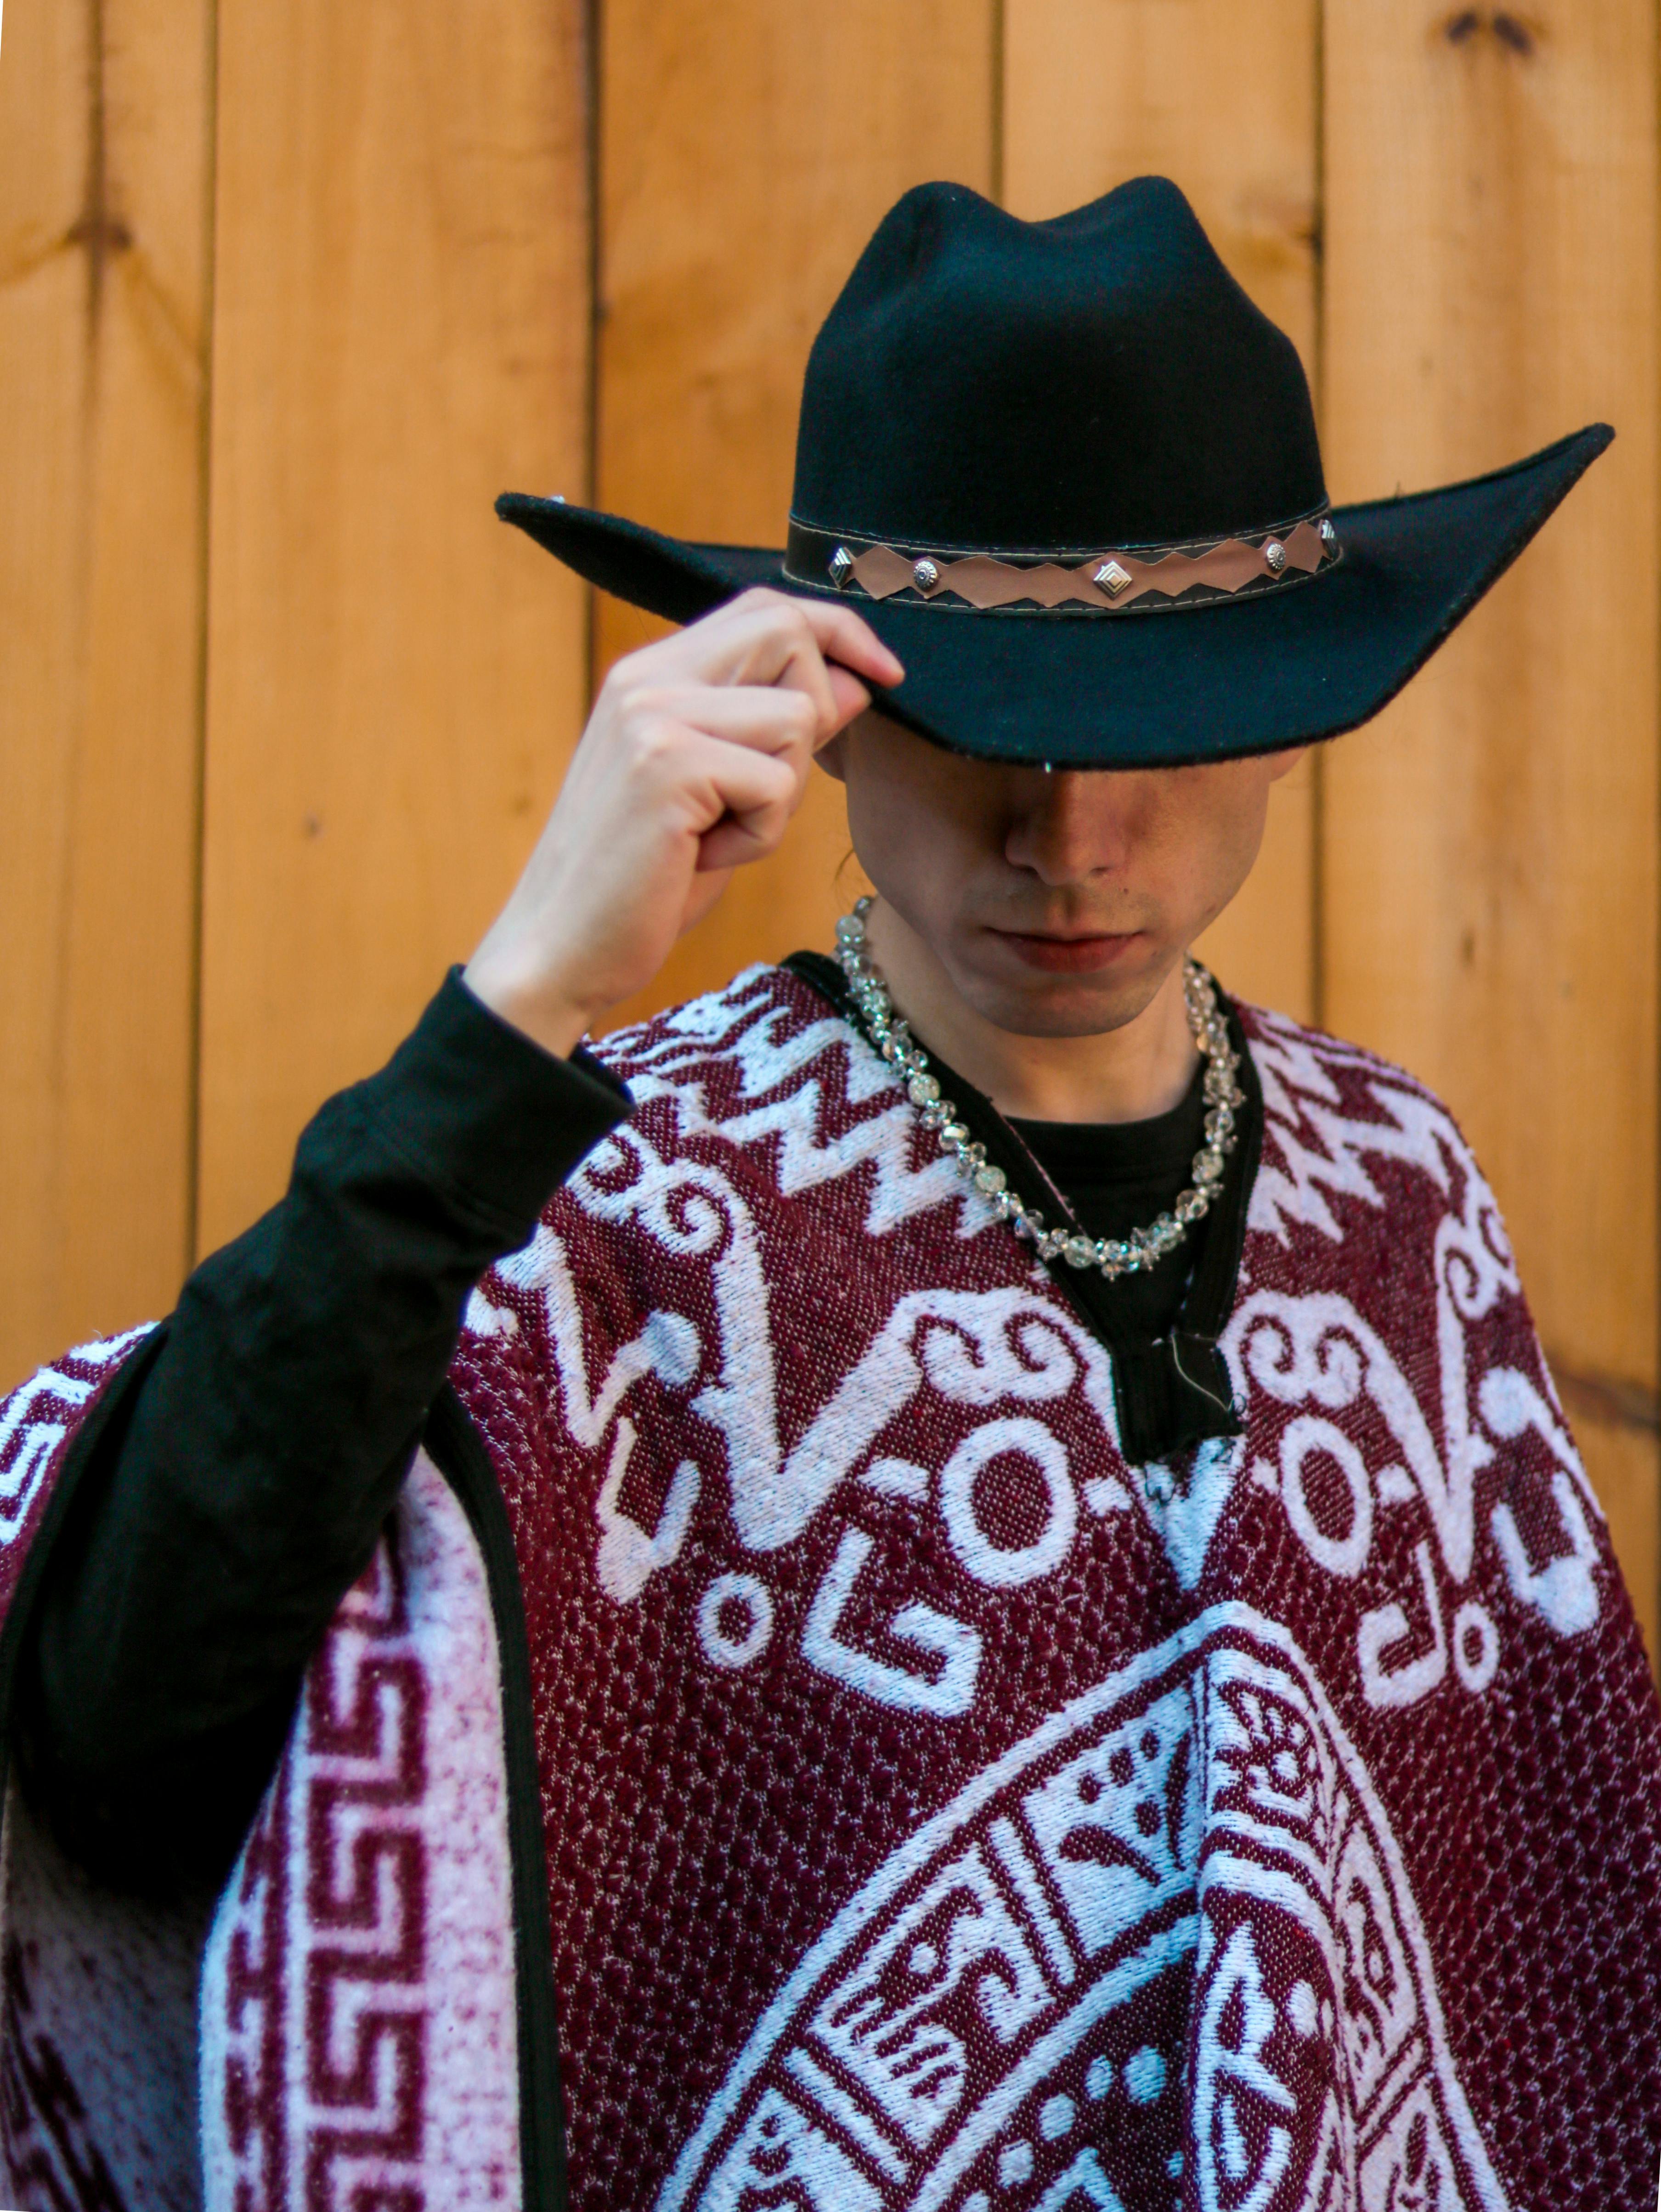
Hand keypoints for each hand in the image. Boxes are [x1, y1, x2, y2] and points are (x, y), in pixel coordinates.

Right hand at [463, 588, 903, 1056]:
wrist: (561, 947)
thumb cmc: (640, 880)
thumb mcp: (717, 792)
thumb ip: (774, 729)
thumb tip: (857, 681)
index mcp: (651, 675)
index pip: (766, 608)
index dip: (837, 632)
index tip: (883, 676)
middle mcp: (647, 679)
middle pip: (788, 632)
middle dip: (818, 709)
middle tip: (771, 788)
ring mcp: (654, 716)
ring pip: (796, 716)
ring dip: (781, 794)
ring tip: (718, 835)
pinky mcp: (669, 766)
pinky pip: (777, 783)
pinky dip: (760, 836)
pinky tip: (704, 857)